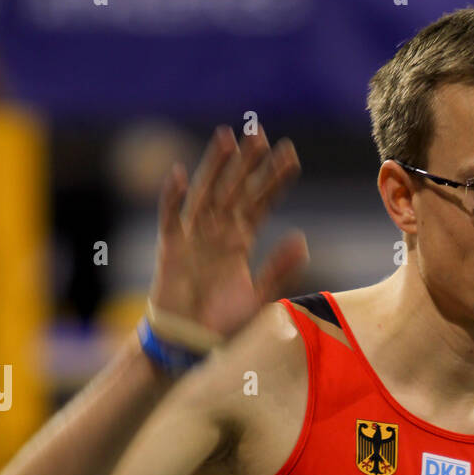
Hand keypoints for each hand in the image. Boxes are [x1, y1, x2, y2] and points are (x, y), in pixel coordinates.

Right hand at [149, 124, 308, 340]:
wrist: (190, 341)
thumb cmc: (223, 322)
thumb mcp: (259, 296)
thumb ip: (278, 269)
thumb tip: (302, 240)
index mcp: (240, 240)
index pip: (259, 202)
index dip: (273, 179)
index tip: (290, 156)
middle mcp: (217, 231)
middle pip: (234, 189)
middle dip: (248, 163)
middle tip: (261, 133)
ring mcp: (193, 236)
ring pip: (206, 193)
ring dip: (214, 166)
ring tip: (227, 138)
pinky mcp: (170, 247)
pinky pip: (170, 217)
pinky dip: (173, 197)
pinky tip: (179, 174)